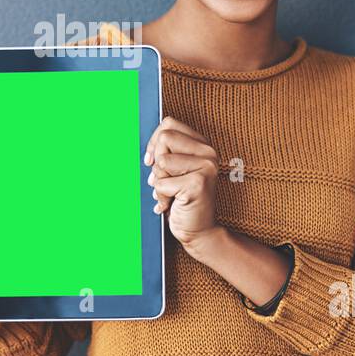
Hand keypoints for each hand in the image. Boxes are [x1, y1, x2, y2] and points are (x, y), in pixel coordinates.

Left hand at [144, 116, 221, 256]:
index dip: (154, 141)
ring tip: (171, 194)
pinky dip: (161, 198)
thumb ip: (165, 152)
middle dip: (157, 163)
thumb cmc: (182, 200)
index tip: (151, 160)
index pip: (169, 124)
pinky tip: (172, 204)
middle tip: (166, 182)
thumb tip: (145, 147)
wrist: (199, 231)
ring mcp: (206, 167)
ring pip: (162, 162)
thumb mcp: (174, 171)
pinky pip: (161, 184)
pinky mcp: (198, 183)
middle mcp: (208, 152)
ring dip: (159, 183)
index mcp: (202, 145)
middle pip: (164, 138)